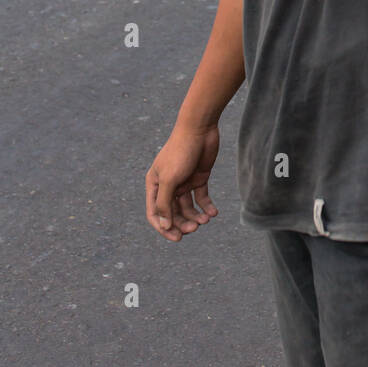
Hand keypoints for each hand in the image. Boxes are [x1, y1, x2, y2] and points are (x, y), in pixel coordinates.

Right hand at [145, 124, 219, 241]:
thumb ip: (165, 203)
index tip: (177, 238)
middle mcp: (168, 186)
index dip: (164, 228)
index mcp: (155, 185)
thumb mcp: (170, 179)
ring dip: (196, 217)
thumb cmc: (181, 151)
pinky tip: (213, 213)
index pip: (155, 214)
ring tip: (205, 220)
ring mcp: (184, 182)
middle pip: (173, 213)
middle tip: (195, 228)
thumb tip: (164, 226)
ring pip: (188, 208)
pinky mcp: (199, 178)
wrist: (200, 129)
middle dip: (183, 223)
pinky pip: (201, 198)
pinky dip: (207, 207)